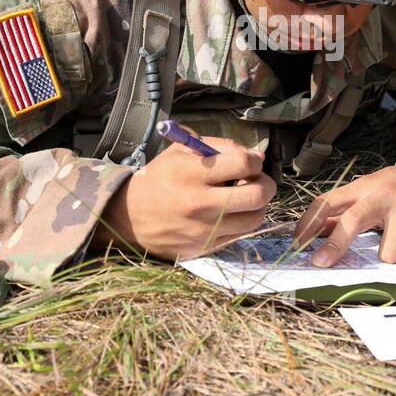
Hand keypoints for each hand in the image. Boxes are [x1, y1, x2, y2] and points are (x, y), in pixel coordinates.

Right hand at [96, 137, 274, 260]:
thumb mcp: (181, 151)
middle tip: (258, 180)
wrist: (129, 217)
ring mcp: (204, 230)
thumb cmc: (159, 178)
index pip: (243, 163)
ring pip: (255, 219)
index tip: (250, 161)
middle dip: (266, 184)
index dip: (254, 160)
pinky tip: (232, 213)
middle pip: (257, 195)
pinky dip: (242, 222)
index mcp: (191, 173)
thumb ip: (219, 147)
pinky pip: (240, 235)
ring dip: (257, 206)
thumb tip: (257, 156)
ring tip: (245, 198)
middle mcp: (199, 203)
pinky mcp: (205, 248)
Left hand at [292, 150, 395, 267]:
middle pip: (352, 221)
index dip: (308, 223)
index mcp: (365, 187)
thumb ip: (345, 211)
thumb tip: (313, 232)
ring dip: (393, 256)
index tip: (296, 243)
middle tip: (320, 263)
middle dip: (334, 246)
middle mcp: (384, 195)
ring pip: (387, 253)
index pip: (329, 201)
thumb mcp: (372, 190)